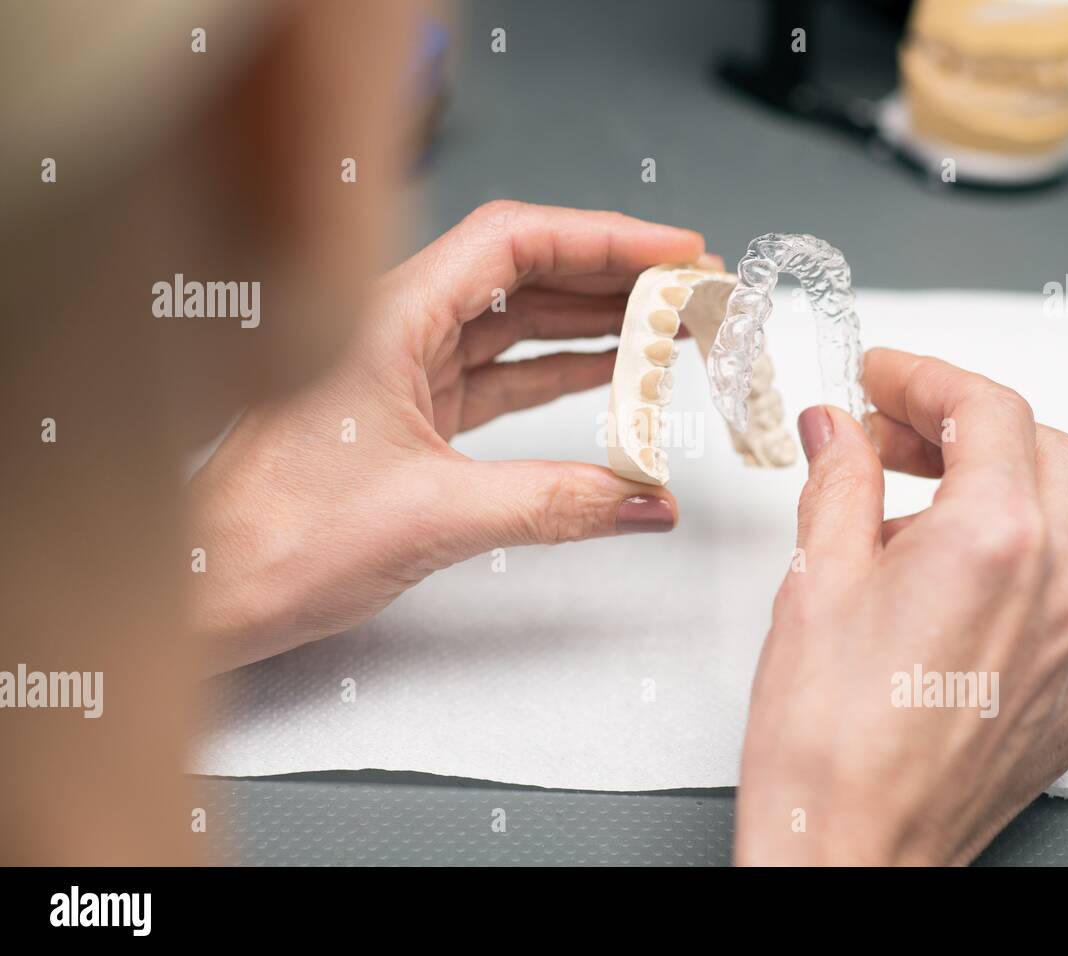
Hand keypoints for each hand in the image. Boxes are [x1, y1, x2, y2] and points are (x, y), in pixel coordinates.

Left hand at [189, 201, 709, 672]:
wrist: (209, 589)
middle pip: (521, 273)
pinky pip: (497, 374)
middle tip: (687, 292)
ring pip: (512, 323)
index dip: (602, 237)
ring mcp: (400, 367)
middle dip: (610, 277)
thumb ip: (556, 505)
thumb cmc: (278, 539)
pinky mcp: (407, 411)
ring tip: (664, 329)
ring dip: (589, 324)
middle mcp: (392, 326)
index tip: (673, 253)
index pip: (512, 242)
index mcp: (385, 317)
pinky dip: (555, 373)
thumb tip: (647, 502)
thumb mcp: (434, 517)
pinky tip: (606, 378)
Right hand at [735, 348, 1067, 864]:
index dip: (925, 377)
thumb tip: (838, 431)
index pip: (987, 407)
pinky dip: (1025, 571)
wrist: (849, 855)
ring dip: (998, 493)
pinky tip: (960, 596)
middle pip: (1042, 450)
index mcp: (995, 540)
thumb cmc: (824, 741)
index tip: (880, 380)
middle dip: (966, 425)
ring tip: (911, 519)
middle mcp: (1059, 587)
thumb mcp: (813, 579)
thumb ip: (838, 482)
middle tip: (888, 439)